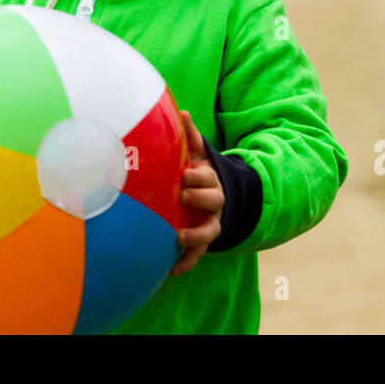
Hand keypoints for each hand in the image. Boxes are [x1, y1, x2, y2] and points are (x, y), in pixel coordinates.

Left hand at [169, 109, 223, 276]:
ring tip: (178, 236)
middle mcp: (214, 201)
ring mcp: (209, 222)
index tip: (185, 173)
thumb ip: (191, 136)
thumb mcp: (197, 154)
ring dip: (195, 235)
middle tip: (183, 195)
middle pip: (214, 200)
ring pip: (210, 231)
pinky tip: (171, 272)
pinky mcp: (202, 241)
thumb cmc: (197, 172)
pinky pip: (197, 255)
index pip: (208, 177)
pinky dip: (186, 263)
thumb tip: (183, 111)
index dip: (199, 176)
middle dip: (199, 197)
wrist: (213, 197)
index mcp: (210, 179)